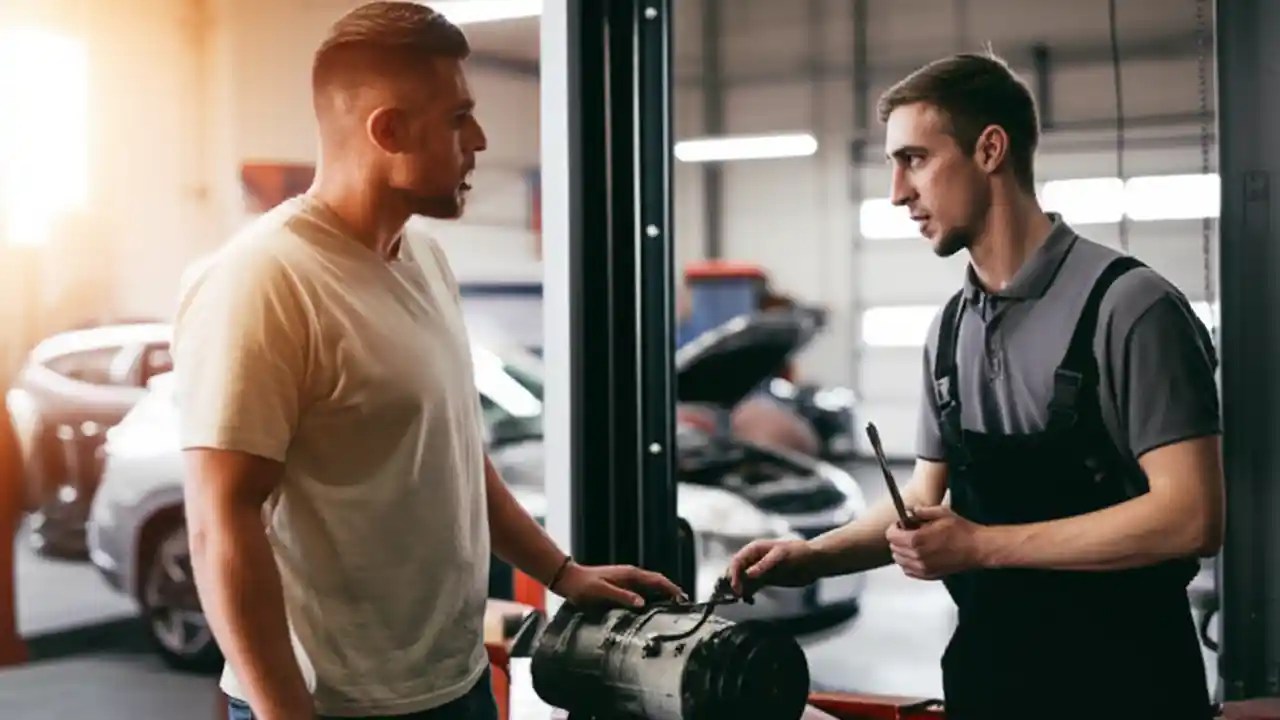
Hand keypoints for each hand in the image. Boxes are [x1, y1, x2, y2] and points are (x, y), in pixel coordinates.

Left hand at [552, 562, 685, 607]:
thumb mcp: (602, 591)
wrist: (569, 579)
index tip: (682, 597)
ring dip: (662, 594)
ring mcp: (626, 580)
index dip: (671, 588)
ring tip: (672, 607)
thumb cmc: (583, 585)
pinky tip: (652, 607)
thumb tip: (642, 603)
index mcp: (630, 574)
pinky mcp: (621, 586)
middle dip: (671, 591)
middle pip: (657, 582)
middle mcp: (630, 575)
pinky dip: (651, 597)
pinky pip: (641, 591)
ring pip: (650, 586)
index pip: (657, 580)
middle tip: (683, 604)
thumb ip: (622, 596)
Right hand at [726, 538, 822, 596]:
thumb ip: (764, 566)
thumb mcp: (781, 557)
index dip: (734, 575)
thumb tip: (748, 575)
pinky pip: (751, 587)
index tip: (737, 589)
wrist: (814, 562)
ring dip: (740, 590)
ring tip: (745, 599)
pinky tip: (750, 600)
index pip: (737, 562)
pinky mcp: (765, 580)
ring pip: (742, 581)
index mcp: (754, 549)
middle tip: (737, 596)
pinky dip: (748, 594)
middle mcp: (753, 559)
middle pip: (736, 572)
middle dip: (733, 583)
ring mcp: (759, 570)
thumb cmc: (799, 553)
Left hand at [886, 505, 985, 579]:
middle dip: (898, 538)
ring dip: (902, 551)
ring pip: (899, 561)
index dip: (894, 528)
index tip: (900, 524)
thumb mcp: (941, 513)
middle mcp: (917, 556)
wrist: (978, 548)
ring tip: (914, 543)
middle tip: (908, 532)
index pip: (891, 536)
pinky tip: (918, 555)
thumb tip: (910, 510)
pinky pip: (909, 571)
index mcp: (917, 540)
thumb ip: (922, 511)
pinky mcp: (929, 575)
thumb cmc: (964, 532)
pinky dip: (908, 563)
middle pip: (894, 548)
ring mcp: (923, 568)